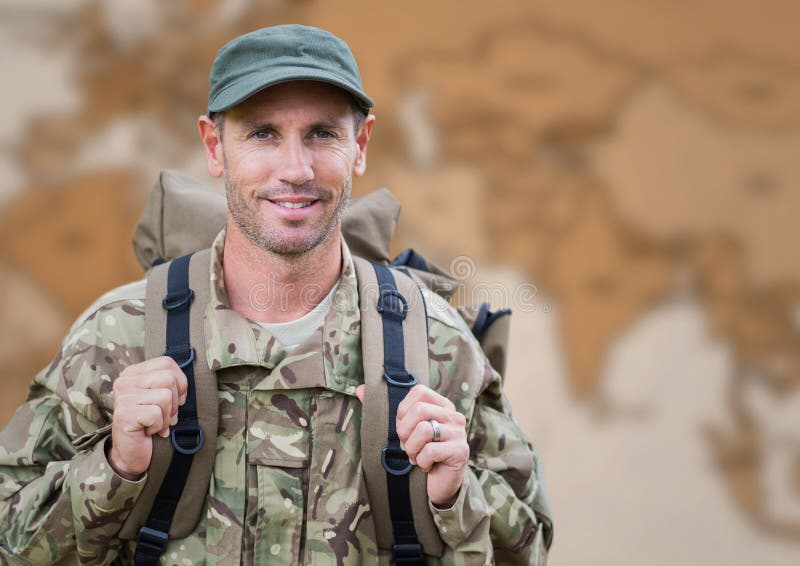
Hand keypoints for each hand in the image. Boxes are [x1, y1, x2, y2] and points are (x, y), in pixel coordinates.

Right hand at [108, 356, 187, 479]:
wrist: (131, 454)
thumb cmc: (150, 424)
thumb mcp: (161, 398)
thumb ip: (170, 383)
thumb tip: (186, 383)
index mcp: (134, 373)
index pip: (167, 363)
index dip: (180, 383)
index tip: (175, 401)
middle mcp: (125, 381)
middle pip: (168, 378)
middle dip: (174, 402)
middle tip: (164, 416)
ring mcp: (123, 397)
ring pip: (165, 396)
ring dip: (166, 416)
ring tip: (156, 424)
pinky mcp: (124, 414)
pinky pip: (156, 414)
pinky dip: (158, 426)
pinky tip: (148, 432)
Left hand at [355, 384, 468, 506]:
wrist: (438, 484)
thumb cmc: (420, 452)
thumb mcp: (404, 429)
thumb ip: (383, 409)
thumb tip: (359, 389)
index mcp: (442, 405)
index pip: (419, 391)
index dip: (403, 410)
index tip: (404, 428)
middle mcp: (453, 415)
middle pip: (419, 410)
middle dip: (405, 432)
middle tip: (408, 446)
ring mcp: (459, 433)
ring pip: (424, 430)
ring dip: (412, 449)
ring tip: (417, 457)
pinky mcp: (460, 451)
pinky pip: (430, 451)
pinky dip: (422, 462)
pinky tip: (426, 466)